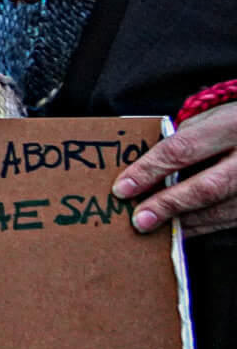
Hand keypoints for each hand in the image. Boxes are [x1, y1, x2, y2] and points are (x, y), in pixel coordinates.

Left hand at [118, 103, 236, 236]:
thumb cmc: (232, 124)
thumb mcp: (208, 119)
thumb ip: (179, 141)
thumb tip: (143, 171)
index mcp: (230, 127)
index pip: (182, 150)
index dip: (149, 171)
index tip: (122, 189)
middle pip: (206, 188)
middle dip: (167, 205)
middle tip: (139, 220)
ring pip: (217, 210)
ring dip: (181, 222)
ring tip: (150, 228)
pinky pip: (227, 220)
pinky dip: (200, 226)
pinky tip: (177, 229)